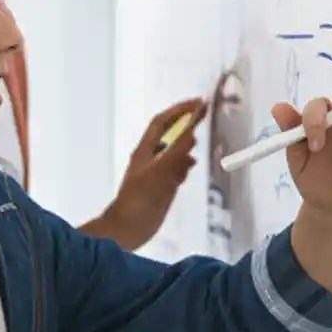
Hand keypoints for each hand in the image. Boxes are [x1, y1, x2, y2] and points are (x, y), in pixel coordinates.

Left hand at [79, 97, 205, 249]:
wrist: (128, 229)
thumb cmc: (141, 199)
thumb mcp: (161, 172)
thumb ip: (178, 151)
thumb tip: (193, 130)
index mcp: (146, 150)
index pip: (162, 122)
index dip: (179, 110)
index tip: (199, 102)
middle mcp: (150, 158)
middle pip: (168, 133)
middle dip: (184, 121)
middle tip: (204, 114)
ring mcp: (155, 173)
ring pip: (172, 150)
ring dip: (185, 141)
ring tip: (201, 136)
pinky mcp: (160, 187)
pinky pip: (174, 169)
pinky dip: (184, 162)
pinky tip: (192, 165)